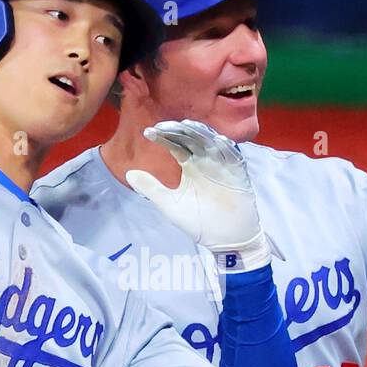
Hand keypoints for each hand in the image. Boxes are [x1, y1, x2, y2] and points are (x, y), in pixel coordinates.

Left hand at [128, 119, 275, 271]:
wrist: (226, 239)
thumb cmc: (199, 222)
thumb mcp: (171, 205)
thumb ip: (152, 189)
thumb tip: (128, 173)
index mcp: (189, 165)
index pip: (175, 144)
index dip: (163, 137)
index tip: (147, 133)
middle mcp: (205, 160)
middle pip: (191, 137)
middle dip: (178, 130)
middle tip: (163, 127)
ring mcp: (222, 164)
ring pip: (211, 141)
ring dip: (200, 133)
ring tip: (185, 126)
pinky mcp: (238, 172)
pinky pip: (233, 155)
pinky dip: (225, 148)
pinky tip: (215, 141)